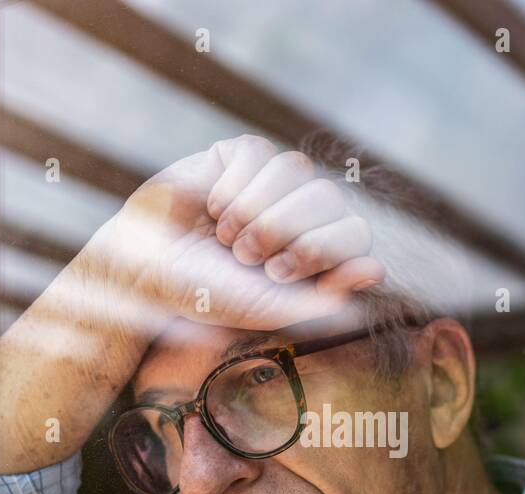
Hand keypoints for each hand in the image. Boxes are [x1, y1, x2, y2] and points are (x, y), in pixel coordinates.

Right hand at [109, 134, 383, 331]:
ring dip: (258, 209)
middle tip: (248, 259)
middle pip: (327, 197)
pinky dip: (234, 185)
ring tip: (228, 238)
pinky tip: (213, 209)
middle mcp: (303, 212)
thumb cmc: (210, 296)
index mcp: (319, 251)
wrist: (148, 269)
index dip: (323, 248)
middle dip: (285, 231)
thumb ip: (324, 298)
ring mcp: (274, 182)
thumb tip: (376, 269)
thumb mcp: (268, 309)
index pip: (355, 232)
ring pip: (296, 168)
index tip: (279, 273)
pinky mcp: (241, 155)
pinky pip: (259, 152)